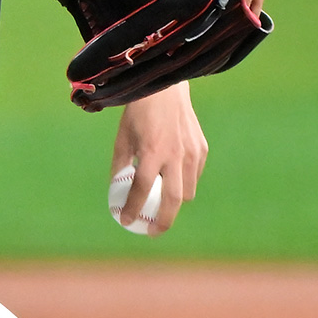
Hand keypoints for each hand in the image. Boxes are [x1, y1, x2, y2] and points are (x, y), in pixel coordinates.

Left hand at [110, 81, 207, 236]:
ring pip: (187, 191)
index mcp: (151, 151)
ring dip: (174, 201)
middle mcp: (174, 154)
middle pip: (172, 200)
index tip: (125, 220)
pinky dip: (184, 182)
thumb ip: (120, 164)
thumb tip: (116, 189)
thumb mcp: (123, 137)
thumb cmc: (138, 112)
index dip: (132, 208)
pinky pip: (194, 175)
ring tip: (161, 204)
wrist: (165, 87)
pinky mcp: (201, 148)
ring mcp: (192, 152)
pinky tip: (173, 179)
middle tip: (152, 231)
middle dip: (162, 221)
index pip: (141, 190)